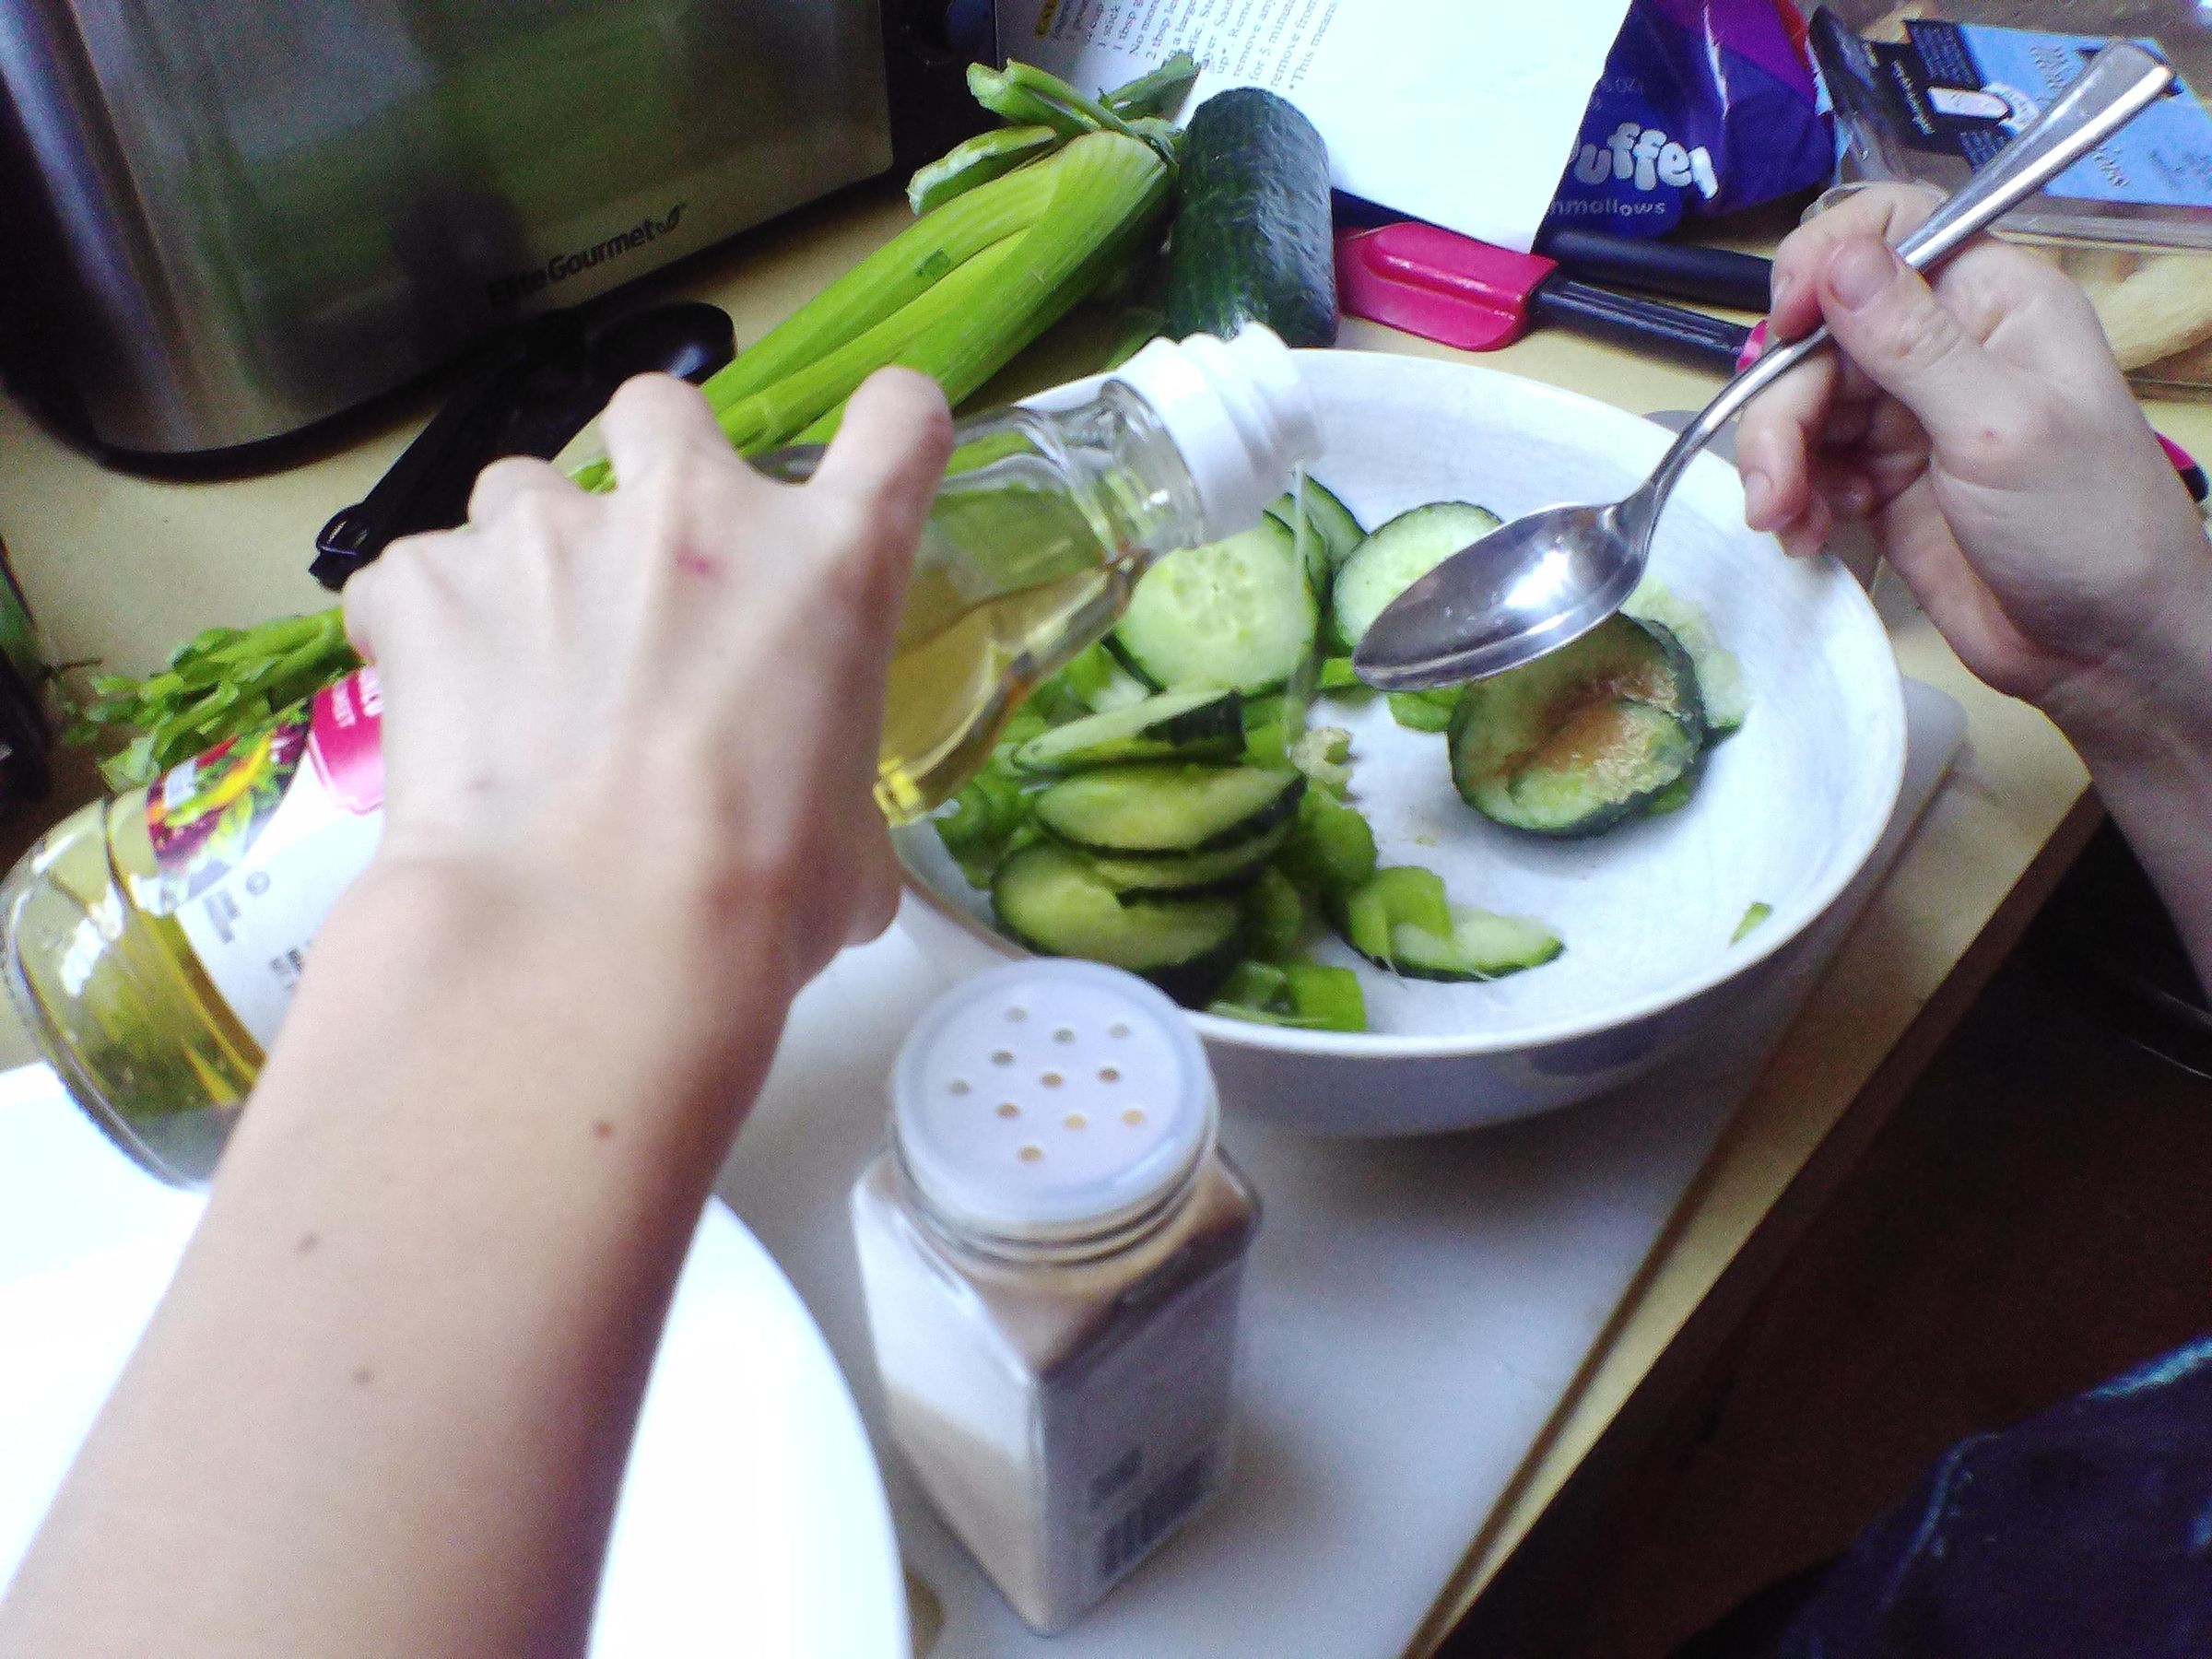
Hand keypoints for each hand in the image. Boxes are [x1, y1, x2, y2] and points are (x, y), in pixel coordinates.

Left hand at [344, 367, 952, 1021]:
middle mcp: (694, 511)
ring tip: (518, 662)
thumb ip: (837, 802)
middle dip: (647, 466)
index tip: (867, 467)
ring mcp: (550, 532)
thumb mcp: (850, 854)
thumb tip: (827, 851)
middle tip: (637, 568)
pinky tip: (438, 718)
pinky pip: (415, 581)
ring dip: (526, 556)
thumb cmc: (756, 901)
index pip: (897, 425)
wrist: (590, 935)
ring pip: (523, 486)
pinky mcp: (430, 579)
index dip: (887, 433)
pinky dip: (423, 632)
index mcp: (831, 565)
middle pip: (665, 406)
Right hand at [1736, 184, 2211, 755]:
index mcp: (1991, 302)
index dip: (1824, 261)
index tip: (1787, 323)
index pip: (1890, 230)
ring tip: (1785, 521)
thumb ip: (1911, 342)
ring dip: (1778, 461)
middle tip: (1774, 481)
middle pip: (1821, 332)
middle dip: (1783, 404)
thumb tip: (1837, 256)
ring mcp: (1905, 414)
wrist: (2098, 648)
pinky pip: (1806, 465)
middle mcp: (1942, 345)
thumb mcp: (1997, 426)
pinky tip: (1808, 535)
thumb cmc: (2083, 524)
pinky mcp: (1878, 478)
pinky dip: (1793, 498)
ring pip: (1801, 402)